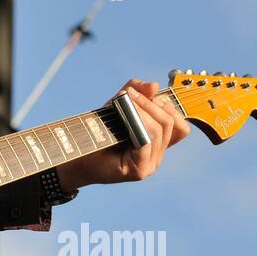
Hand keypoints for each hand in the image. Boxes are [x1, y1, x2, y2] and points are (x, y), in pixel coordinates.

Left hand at [61, 79, 191, 188]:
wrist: (76, 152)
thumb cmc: (96, 131)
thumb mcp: (118, 105)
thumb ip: (136, 93)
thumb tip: (154, 85)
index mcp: (157, 142)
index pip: (180, 126)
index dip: (168, 106)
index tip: (148, 92)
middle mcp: (157, 155)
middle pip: (171, 124)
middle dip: (151, 104)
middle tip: (129, 94)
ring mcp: (150, 164)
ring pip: (159, 131)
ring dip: (142, 110)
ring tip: (124, 101)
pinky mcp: (140, 170)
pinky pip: (146, 142)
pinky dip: (137, 123)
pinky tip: (125, 115)